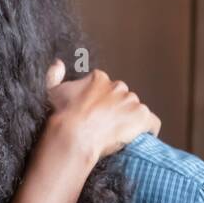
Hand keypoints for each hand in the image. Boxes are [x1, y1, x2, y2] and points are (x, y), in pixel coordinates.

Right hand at [44, 62, 159, 164]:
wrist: (73, 135)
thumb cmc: (61, 116)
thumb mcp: (51, 92)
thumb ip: (54, 75)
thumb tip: (58, 63)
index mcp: (99, 79)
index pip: (106, 87)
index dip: (101, 103)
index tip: (94, 115)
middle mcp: (118, 86)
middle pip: (122, 98)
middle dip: (116, 110)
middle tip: (105, 127)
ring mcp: (132, 101)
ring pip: (135, 110)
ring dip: (130, 120)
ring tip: (117, 136)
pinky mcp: (142, 117)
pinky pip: (152, 123)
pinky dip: (148, 131)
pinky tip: (139, 139)